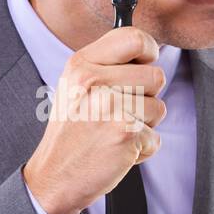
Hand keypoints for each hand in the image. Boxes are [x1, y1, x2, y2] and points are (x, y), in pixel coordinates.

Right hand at [22, 26, 166, 213]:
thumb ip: (107, 64)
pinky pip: (155, 137)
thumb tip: (148, 47)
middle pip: (156, 75)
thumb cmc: (72, 132)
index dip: (149, 51)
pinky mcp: (125, 133)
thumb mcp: (76, 86)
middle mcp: (93, 81)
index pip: (134, 37)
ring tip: (114, 132)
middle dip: (147, 97)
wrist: (54, 176)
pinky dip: (141, 150)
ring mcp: (109, 107)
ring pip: (159, 107)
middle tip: (119, 112)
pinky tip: (116, 150)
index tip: (145, 64)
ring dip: (144, 125)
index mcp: (81, 64)